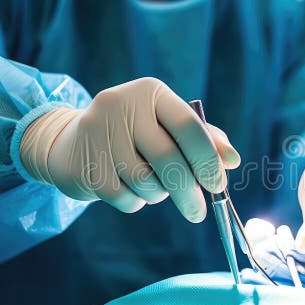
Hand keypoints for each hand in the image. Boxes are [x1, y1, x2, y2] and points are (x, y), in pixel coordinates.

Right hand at [20, 77, 239, 221]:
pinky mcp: (85, 164)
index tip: (218, 185)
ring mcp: (99, 134)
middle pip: (169, 159)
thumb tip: (233, 161)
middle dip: (188, 192)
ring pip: (146, 182)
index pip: (188, 126)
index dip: (208, 160)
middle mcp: (122, 105)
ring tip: (152, 185)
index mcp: (150, 91)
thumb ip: (203, 139)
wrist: (71, 143)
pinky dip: (136, 202)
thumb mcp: (167, 127)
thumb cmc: (135, 135)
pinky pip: (125, 198)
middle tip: (198, 213)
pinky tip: (129, 188)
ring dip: (158, 194)